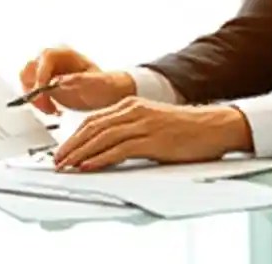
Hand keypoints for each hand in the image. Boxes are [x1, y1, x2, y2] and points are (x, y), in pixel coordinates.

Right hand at [19, 47, 134, 113]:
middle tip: (47, 107)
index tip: (42, 92)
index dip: (40, 75)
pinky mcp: (44, 84)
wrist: (110, 94)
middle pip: (30, 69)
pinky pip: (31, 91)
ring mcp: (46, 71)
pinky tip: (52, 110)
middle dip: (34, 90)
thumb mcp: (97, 83)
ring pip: (27, 80)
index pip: (44, 58)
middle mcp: (52, 59)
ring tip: (51, 110)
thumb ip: (78, 81)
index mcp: (65, 53)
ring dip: (35, 97)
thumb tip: (57, 82)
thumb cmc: (107, 86)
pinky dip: (37, 101)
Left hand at [53, 98, 252, 171]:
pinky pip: (120, 150)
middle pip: (93, 128)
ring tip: (67, 166)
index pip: (94, 120)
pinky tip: (89, 166)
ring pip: (102, 138)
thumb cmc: (185, 129)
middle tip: (57, 161)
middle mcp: (134, 111)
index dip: (74, 136)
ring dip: (81, 153)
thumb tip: (106, 147)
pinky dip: (101, 158)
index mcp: (131, 105)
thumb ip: (129, 130)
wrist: (214, 127)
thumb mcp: (151, 123)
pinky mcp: (153, 140)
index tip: (62, 150)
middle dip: (72, 146)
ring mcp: (143, 125)